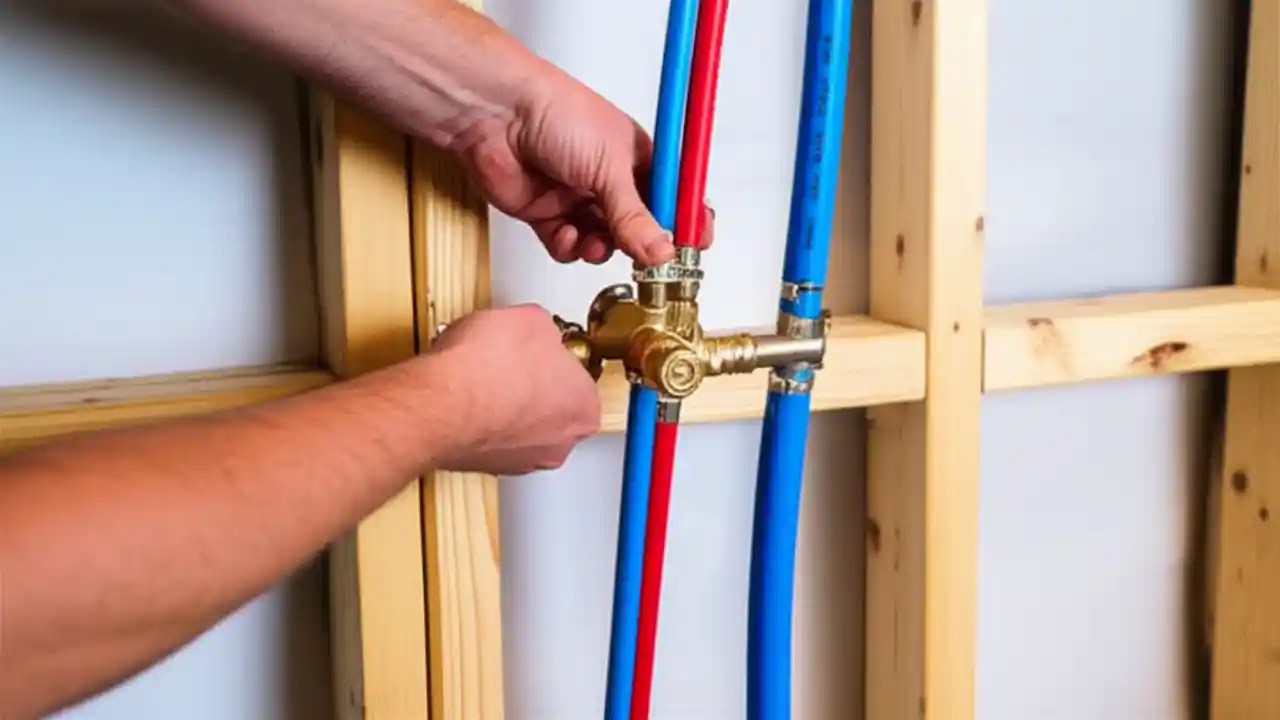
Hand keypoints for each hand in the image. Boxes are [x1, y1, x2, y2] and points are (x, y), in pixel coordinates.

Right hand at [427, 304, 600, 474]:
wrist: (438, 404)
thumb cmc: (485, 369)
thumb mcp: (531, 319)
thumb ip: (545, 329)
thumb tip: (536, 329)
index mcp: (584, 409)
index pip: (579, 377)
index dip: (555, 356)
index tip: (540, 347)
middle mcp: (559, 443)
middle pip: (553, 405)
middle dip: (533, 383)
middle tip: (511, 360)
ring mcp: (521, 460)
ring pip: (520, 425)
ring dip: (505, 403)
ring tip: (483, 375)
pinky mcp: (485, 466)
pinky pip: (489, 436)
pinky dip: (480, 420)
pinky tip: (465, 396)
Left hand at [452, 68, 714, 266]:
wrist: (496, 114)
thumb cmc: (556, 114)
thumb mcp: (610, 167)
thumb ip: (634, 216)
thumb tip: (662, 251)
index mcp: (636, 157)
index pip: (671, 195)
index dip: (683, 220)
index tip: (694, 244)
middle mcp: (609, 178)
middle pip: (638, 225)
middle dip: (639, 244)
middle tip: (644, 260)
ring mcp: (577, 197)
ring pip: (602, 241)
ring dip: (599, 248)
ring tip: (595, 243)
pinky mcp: (547, 214)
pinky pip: (567, 245)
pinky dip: (568, 246)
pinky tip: (565, 234)